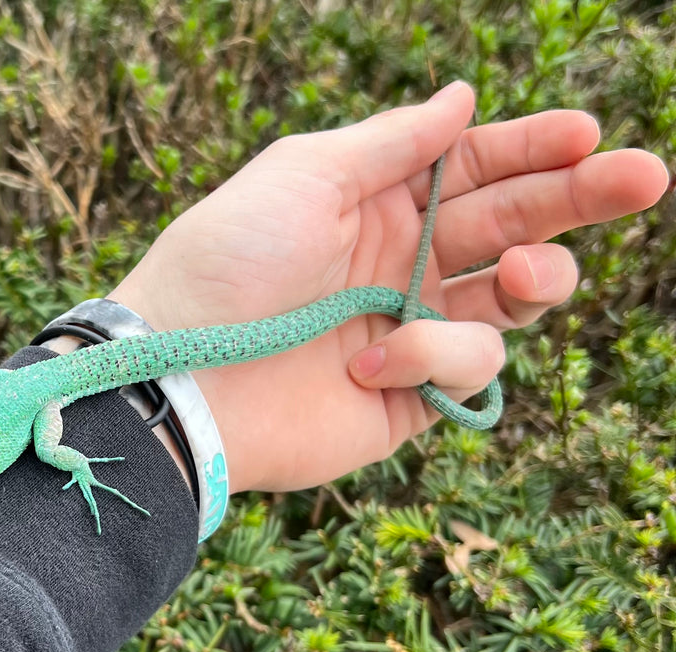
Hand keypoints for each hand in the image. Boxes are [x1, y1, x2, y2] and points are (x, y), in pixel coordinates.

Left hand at [108, 81, 668, 493]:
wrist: (179, 375)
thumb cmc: (227, 263)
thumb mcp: (304, 175)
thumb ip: (391, 141)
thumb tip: (462, 96)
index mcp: (373, 205)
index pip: (474, 169)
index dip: (532, 151)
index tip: (585, 134)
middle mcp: (398, 265)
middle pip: (515, 227)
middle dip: (581, 199)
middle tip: (645, 177)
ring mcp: (408, 333)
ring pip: (515, 302)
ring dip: (536, 280)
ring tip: (517, 274)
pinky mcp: (409, 399)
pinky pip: (469, 369)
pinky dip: (433, 356)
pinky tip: (370, 360)